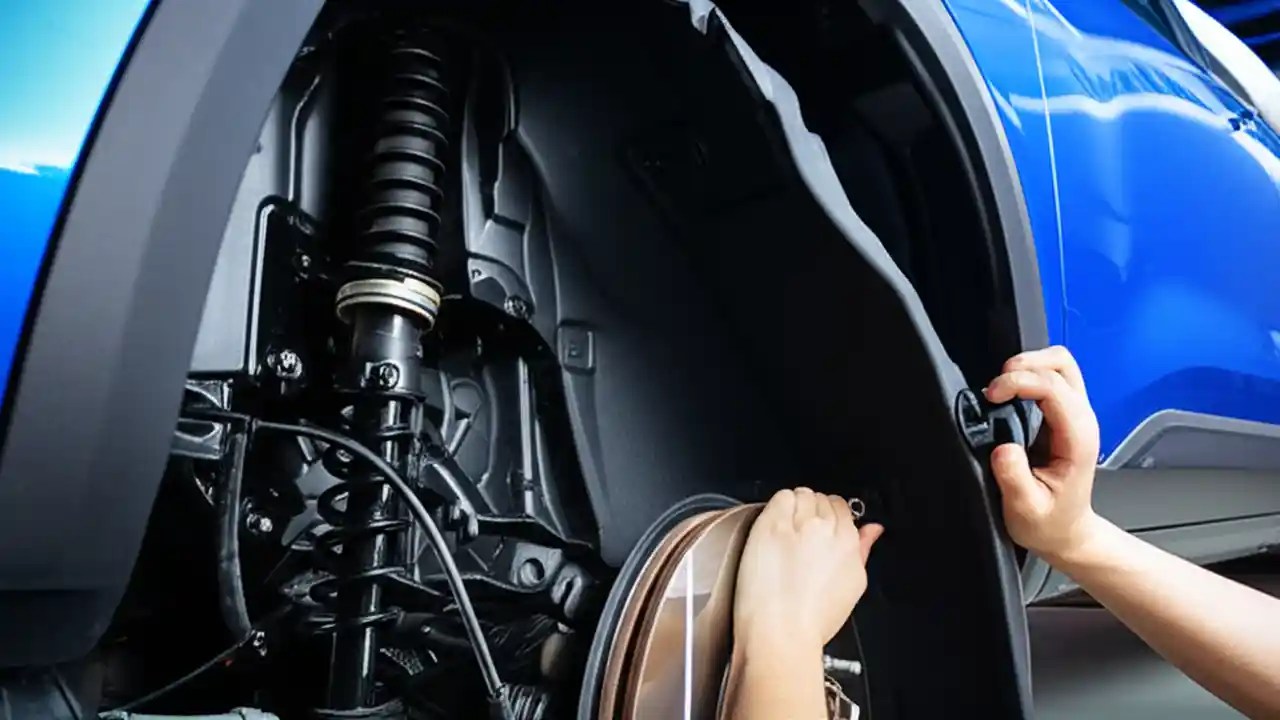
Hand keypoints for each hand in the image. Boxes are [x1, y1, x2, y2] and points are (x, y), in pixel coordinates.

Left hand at [734, 488, 884, 649]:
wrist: (781, 634)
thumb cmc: (813, 620)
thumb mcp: (852, 585)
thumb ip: (862, 550)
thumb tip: (873, 530)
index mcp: (848, 543)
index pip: (842, 507)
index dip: (829, 516)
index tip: (819, 528)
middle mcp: (825, 530)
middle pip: (821, 498)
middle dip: (812, 511)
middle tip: (800, 535)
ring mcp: (797, 526)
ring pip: (800, 494)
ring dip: (794, 507)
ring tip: (786, 534)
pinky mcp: (770, 526)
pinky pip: (779, 498)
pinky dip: (777, 507)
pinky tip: (774, 528)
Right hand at [985, 346, 1101, 560]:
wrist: (1066, 532)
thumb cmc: (1049, 523)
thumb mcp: (1025, 510)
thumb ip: (1014, 478)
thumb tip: (1003, 447)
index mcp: (1076, 439)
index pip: (1054, 388)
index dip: (1019, 383)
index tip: (991, 396)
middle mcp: (1081, 421)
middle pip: (1062, 364)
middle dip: (1025, 364)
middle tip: (996, 385)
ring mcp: (1074, 415)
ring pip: (1059, 364)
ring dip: (1028, 365)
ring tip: (1001, 384)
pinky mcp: (1062, 415)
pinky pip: (1050, 378)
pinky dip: (1027, 374)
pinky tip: (1008, 392)